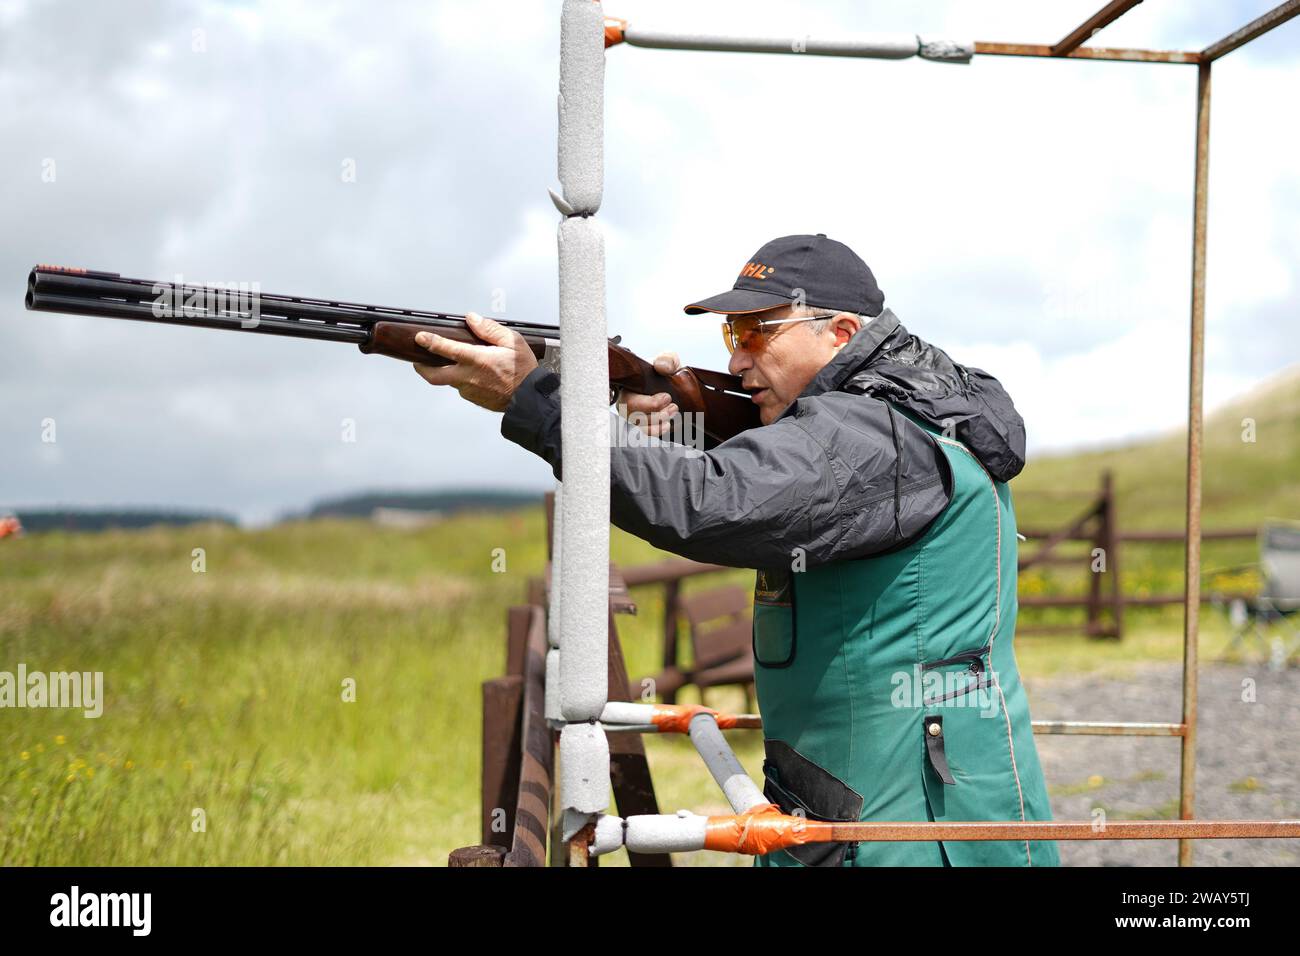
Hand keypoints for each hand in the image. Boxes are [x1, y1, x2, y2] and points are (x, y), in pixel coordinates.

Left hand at [412, 313, 538, 411]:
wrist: (530, 398)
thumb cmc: (524, 371)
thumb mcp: (512, 342)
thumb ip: (490, 329)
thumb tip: (473, 319)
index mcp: (477, 360)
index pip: (446, 350)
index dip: (430, 342)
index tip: (420, 337)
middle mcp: (469, 377)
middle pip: (434, 376)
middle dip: (421, 368)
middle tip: (418, 360)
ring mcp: (470, 391)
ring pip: (449, 381)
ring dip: (447, 372)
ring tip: (453, 363)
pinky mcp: (474, 399)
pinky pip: (462, 388)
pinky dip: (462, 380)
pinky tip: (473, 375)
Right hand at [618, 350, 680, 436]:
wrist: (673, 382)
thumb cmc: (665, 370)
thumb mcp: (667, 360)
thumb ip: (666, 360)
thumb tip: (661, 367)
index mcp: (629, 384)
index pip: (627, 398)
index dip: (646, 403)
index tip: (666, 397)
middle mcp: (627, 400)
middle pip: (631, 414)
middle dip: (654, 413)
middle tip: (672, 406)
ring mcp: (634, 413)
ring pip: (639, 424)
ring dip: (658, 421)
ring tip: (673, 410)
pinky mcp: (644, 422)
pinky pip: (645, 431)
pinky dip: (657, 430)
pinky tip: (667, 424)